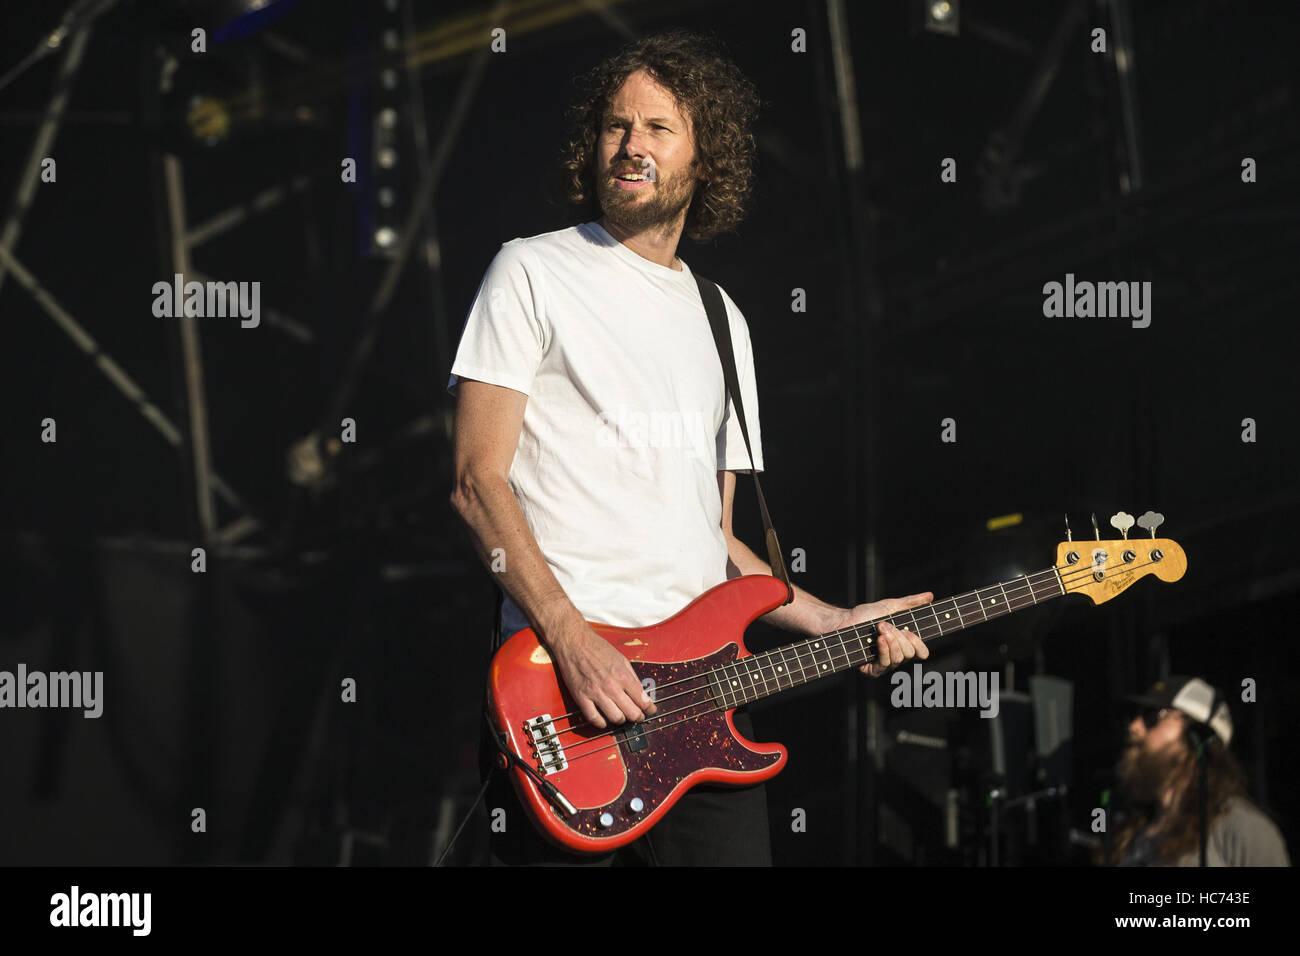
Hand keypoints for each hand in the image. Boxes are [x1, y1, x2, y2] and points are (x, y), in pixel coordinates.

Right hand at [543, 611, 657, 729]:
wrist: (574, 642)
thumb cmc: (598, 648)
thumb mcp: (621, 659)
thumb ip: (632, 677)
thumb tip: (641, 693)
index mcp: (623, 676)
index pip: (643, 700)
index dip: (649, 709)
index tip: (650, 711)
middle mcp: (611, 686)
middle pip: (632, 713)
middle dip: (638, 717)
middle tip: (638, 717)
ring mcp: (596, 693)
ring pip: (615, 718)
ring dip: (621, 720)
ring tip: (621, 717)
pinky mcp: (581, 697)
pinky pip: (593, 718)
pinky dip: (601, 723)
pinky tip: (604, 720)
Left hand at [824, 592, 933, 677]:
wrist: (843, 622)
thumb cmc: (864, 615)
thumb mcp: (890, 606)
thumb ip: (910, 603)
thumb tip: (930, 596)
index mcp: (903, 644)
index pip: (921, 652)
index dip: (919, 644)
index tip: (910, 631)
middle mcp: (896, 656)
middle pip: (910, 654)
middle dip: (899, 638)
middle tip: (884, 625)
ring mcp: (884, 665)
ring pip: (898, 659)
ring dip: (890, 642)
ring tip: (879, 629)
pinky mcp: (872, 671)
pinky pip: (885, 665)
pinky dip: (883, 650)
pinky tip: (878, 640)